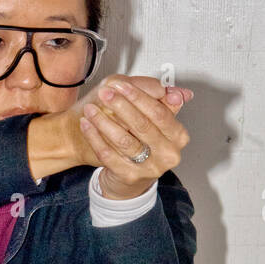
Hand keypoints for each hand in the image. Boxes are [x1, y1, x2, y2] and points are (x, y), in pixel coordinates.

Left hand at [72, 75, 192, 198]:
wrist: (127, 179)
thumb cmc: (142, 144)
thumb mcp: (154, 122)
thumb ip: (162, 103)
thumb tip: (177, 92)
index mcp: (178, 136)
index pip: (160, 112)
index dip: (139, 96)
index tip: (121, 85)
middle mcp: (167, 153)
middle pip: (142, 125)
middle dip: (120, 105)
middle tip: (104, 93)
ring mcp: (149, 168)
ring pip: (123, 140)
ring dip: (103, 121)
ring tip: (90, 108)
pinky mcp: (129, 176)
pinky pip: (108, 154)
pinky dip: (94, 137)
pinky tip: (86, 124)